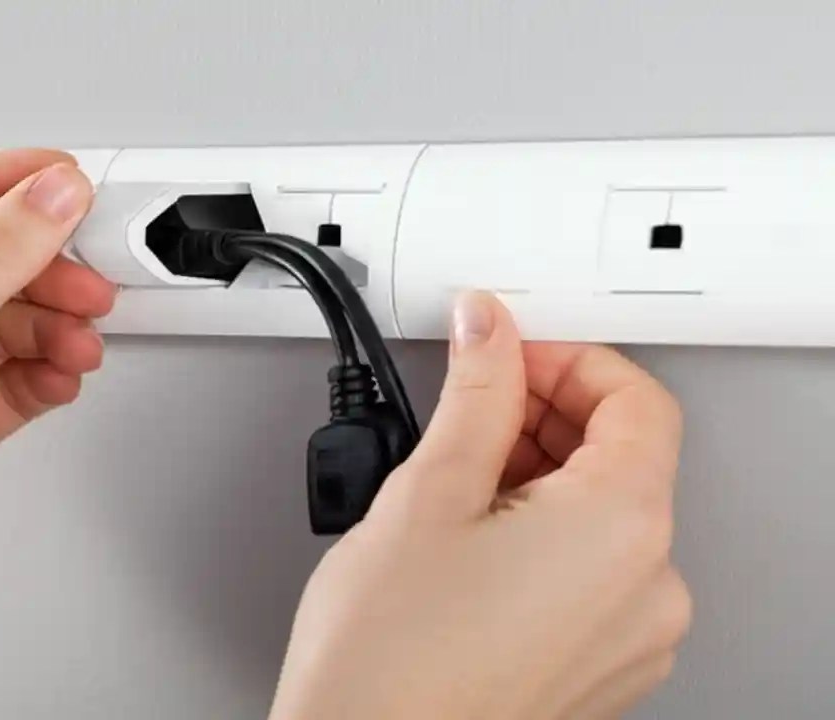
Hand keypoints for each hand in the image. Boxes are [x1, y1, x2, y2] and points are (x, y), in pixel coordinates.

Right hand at [271, 292, 689, 719]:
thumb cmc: (387, 662)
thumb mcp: (425, 494)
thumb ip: (474, 393)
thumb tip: (490, 329)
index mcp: (619, 529)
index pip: (637, 400)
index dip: (567, 359)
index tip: (509, 351)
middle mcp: (648, 588)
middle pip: (625, 456)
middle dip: (546, 416)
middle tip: (470, 409)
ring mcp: (631, 637)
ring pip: (605, 516)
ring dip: (540, 476)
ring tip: (455, 483)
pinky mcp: (601, 668)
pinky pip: (593, 574)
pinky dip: (545, 537)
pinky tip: (472, 539)